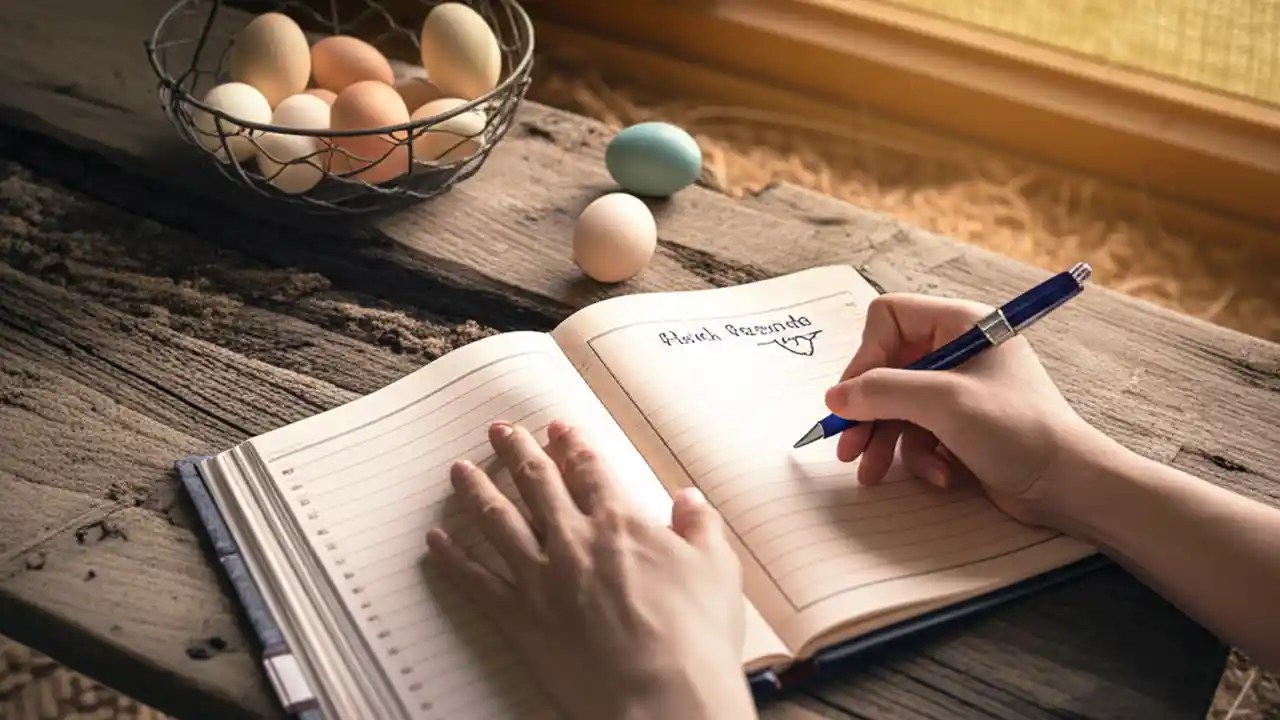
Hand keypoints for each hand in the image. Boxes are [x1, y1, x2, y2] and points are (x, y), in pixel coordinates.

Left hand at [426, 421, 755, 719]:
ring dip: (476, 491)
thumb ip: (700, 526)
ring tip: (459, 469)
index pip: (589, 469)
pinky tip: (436, 540)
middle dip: (515, 451)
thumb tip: (689, 499)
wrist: (661, 696)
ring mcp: (541, 578)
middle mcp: (573, 541)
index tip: (556, 427)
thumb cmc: (695, 638)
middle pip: (536, 483)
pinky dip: (452, 558)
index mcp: (620, 523)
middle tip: (499, 431)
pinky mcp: (520, 618)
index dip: (571, 444)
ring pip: (498, 522)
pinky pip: (477, 581)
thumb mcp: (716, 569)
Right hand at [824, 293, 1105, 526]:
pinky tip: (940, 476)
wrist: (1069, 485)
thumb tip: (834, 396)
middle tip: (846, 445)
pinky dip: (920, 457)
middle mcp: (957, 350)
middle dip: (867, 411)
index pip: (889, 318)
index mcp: (961, 323)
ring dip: (884, 441)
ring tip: (872, 474)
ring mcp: (957, 389)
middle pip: (886, 368)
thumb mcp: (945, 403)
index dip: (866, 355)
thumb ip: (884, 392)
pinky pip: (917, 432)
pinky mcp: (959, 425)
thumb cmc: (1019, 430)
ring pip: (896, 406)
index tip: (854, 396)